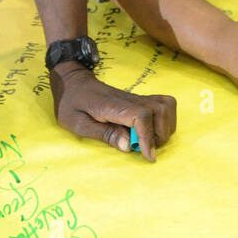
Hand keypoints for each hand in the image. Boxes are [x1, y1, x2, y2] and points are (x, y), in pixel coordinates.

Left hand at [50, 62, 175, 161]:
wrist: (73, 82)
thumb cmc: (71, 103)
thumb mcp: (78, 123)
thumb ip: (104, 134)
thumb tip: (128, 146)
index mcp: (112, 105)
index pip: (141, 116)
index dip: (148, 137)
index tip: (147, 155)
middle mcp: (129, 99)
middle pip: (160, 111)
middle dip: (159, 135)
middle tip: (144, 149)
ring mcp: (136, 97)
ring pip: (166, 106)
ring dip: (165, 127)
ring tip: (150, 141)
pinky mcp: (139, 99)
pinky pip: (163, 103)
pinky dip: (166, 119)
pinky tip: (153, 130)